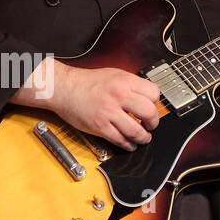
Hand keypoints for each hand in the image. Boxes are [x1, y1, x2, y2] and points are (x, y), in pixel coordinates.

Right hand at [46, 60, 160, 151]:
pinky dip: (128, 145)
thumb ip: (130, 84)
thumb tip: (146, 97)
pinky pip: (120, 140)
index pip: (153, 93)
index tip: (151, 107)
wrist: (65, 88)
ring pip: (136, 131)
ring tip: (143, 138)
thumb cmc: (87, 82)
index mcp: (124, 81)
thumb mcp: (113, 74)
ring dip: (143, 138)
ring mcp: (109, 112)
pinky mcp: (100, 126)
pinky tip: (129, 144)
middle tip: (150, 125)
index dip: (155, 102)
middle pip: (149, 113)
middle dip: (153, 122)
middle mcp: (119, 95)